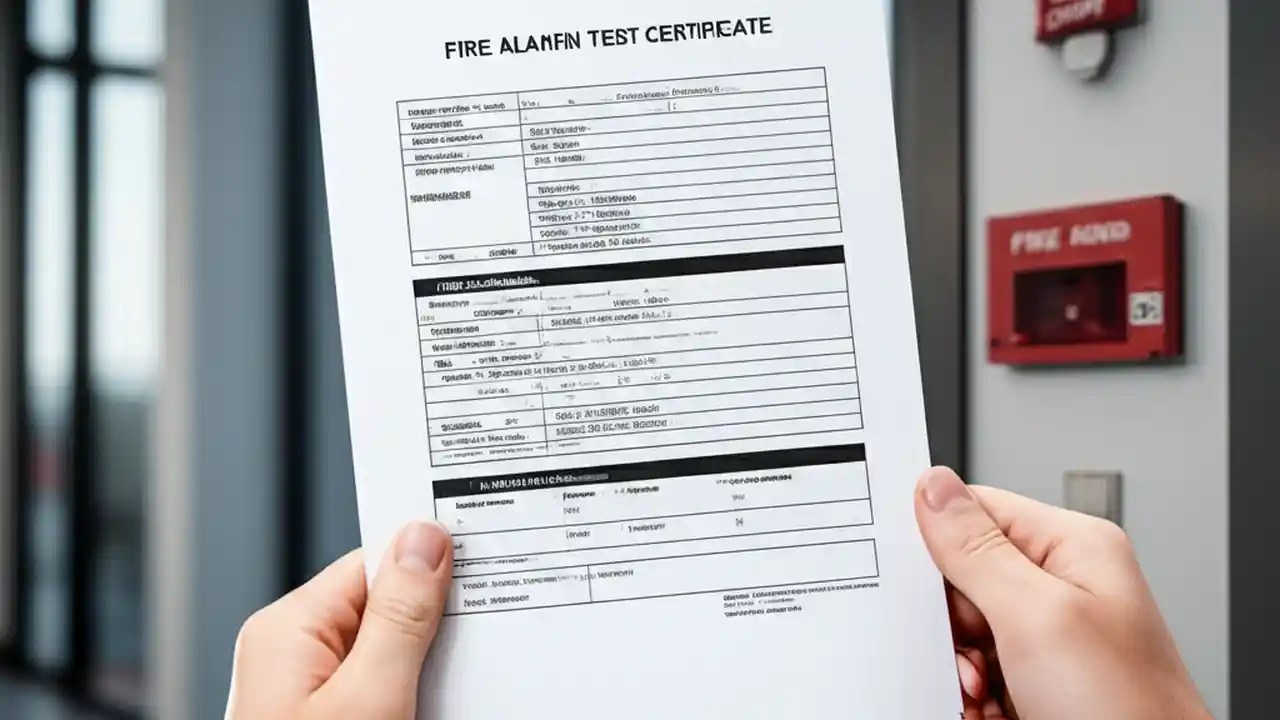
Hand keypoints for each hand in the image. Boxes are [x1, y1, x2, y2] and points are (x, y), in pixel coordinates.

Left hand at [226, 522, 453, 719]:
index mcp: (287, 629)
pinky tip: (427, 708)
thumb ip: (400, 617)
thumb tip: (423, 539)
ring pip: (388, 653)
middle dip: (431, 626)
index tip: (477, 571)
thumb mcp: (369, 698)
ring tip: (441, 696)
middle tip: (471, 652)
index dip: (428, 565)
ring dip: (424, 669)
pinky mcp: (324, 714)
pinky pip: (378, 686)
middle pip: (384, 608)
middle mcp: (288, 653)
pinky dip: (410, 695)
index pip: (373, 563)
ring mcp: (304, 690)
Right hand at [916, 468, 1211, 719]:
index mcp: (1074, 547)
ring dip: (959, 667)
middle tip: (972, 654)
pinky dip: (971, 697)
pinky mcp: (1036, 680)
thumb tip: (935, 486)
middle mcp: (1062, 586)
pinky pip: (974, 672)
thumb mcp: (1038, 617)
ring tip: (988, 693)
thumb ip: (979, 550)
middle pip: (962, 577)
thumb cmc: (1129, 712)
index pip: (976, 510)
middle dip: (952, 624)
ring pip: (960, 632)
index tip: (926, 585)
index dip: (938, 544)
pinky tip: (992, 711)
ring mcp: (1048, 638)